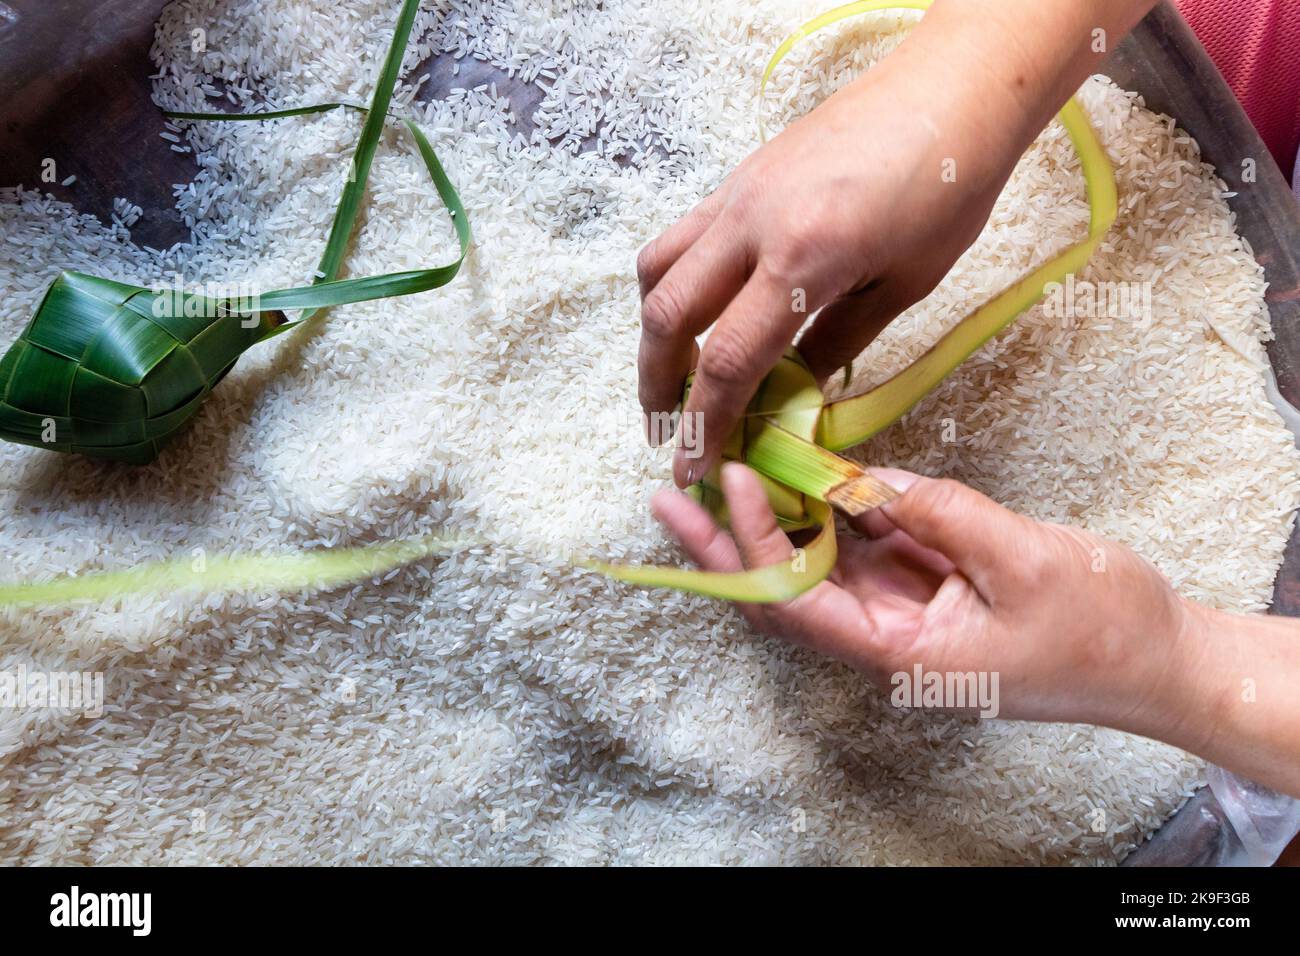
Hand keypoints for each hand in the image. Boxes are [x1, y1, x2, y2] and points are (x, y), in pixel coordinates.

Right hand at [637, 50, 1011, 485]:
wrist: (949, 92)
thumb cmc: (947, 188)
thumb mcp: (903, 285)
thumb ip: (837, 343)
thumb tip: (792, 393)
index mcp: (803, 258)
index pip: (729, 360)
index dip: (705, 424)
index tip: (693, 466)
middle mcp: (753, 223)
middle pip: (668, 316)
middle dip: (657, 385)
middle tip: (667, 430)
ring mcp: (737, 193)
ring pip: (657, 270)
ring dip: (653, 331)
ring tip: (670, 374)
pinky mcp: (738, 177)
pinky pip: (680, 237)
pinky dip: (672, 283)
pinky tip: (699, 310)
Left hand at [651, 463, 1200, 732]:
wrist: (1156, 658)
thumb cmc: (1102, 628)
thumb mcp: (1023, 559)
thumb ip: (939, 513)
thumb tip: (862, 480)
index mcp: (899, 654)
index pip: (796, 604)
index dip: (753, 546)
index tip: (732, 481)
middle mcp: (883, 639)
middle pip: (781, 595)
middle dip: (725, 546)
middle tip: (670, 495)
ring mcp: (899, 612)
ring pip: (811, 570)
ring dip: (765, 526)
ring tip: (716, 474)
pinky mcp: (922, 586)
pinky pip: (857, 550)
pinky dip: (826, 514)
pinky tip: (797, 476)